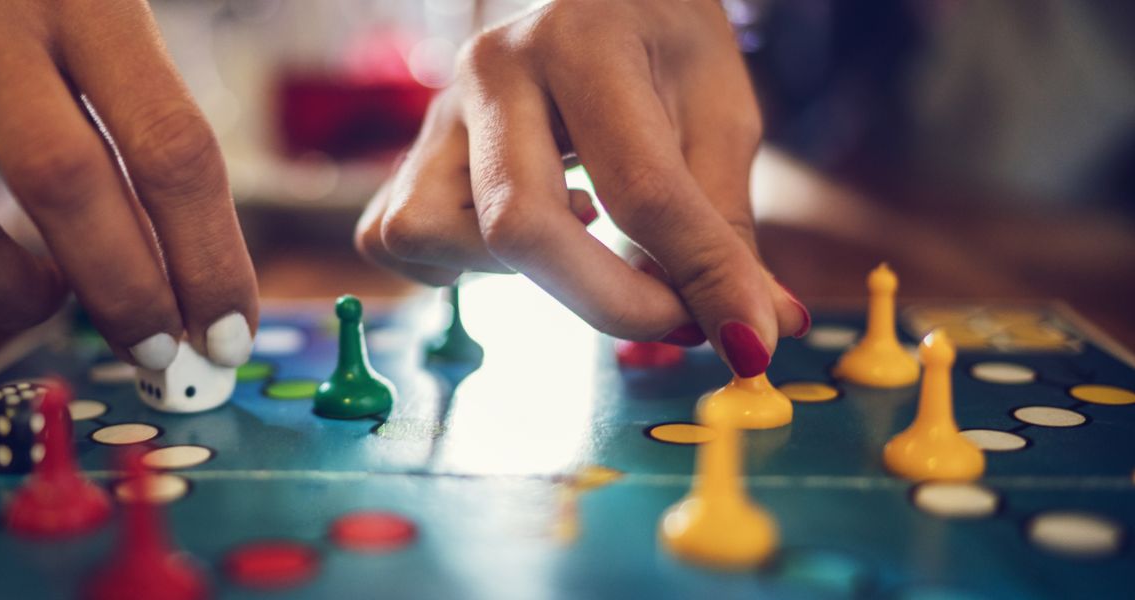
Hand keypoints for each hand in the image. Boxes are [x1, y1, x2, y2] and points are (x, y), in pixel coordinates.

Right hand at [0, 0, 257, 369]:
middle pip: (63, 189)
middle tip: (161, 354)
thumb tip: (200, 284)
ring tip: (42, 288)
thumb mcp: (105, 18)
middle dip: (126, 297)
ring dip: (7, 298)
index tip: (229, 333)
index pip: (168, 144)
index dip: (208, 258)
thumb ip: (147, 126)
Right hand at [355, 0, 808, 375]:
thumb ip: (723, 226)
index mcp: (580, 40)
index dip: (698, 278)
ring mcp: (437, 112)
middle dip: (606, 301)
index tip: (747, 340)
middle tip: (677, 323)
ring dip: (515, 273)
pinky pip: (397, 238)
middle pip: (517, 225)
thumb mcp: (718, 114)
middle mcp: (491, 70)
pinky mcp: (410, 153)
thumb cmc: (662, 46)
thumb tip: (755, 334)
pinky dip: (456, 262)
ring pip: (430, 233)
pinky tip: (526, 234)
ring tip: (580, 238)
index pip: (638, 186)